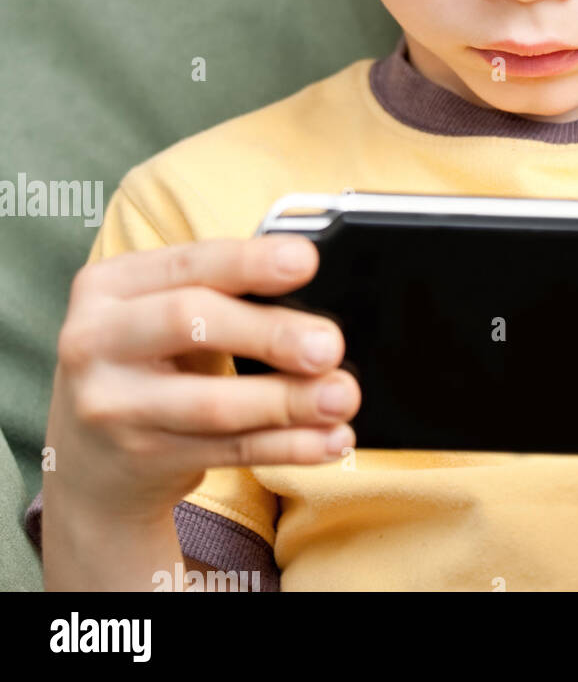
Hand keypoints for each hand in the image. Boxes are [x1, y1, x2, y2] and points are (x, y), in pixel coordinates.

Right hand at [45, 236, 359, 526]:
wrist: (90, 461)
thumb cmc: (151, 359)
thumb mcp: (164, 313)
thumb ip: (225, 294)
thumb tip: (317, 297)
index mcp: (109, 286)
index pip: (189, 264)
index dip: (249, 261)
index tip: (306, 260)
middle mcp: (95, 341)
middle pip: (192, 322)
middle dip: (271, 333)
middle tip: (331, 345)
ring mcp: (111, 406)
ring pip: (215, 402)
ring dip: (290, 402)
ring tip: (342, 396)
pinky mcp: (141, 458)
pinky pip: (229, 451)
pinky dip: (288, 445)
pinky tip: (328, 439)